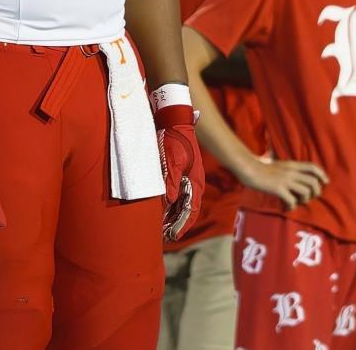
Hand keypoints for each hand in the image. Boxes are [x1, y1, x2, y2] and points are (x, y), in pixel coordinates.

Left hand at [153, 92, 202, 240]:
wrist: (173, 119)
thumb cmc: (175, 140)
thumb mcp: (173, 162)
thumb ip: (171, 183)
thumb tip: (170, 202)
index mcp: (196, 183)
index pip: (190, 211)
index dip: (181, 225)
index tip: (172, 236)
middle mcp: (193, 184)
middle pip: (186, 210)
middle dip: (175, 224)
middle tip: (163, 236)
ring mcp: (186, 179)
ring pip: (180, 204)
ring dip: (172, 216)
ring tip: (161, 228)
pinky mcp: (178, 174)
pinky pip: (175, 195)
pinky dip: (169, 205)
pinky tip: (160, 211)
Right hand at [236, 155, 327, 210]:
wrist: (248, 168)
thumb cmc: (258, 166)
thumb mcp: (275, 162)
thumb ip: (283, 165)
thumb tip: (284, 166)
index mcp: (292, 164)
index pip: (313, 167)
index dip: (322, 175)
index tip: (325, 182)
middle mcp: (291, 172)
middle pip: (313, 182)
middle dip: (315, 192)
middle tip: (309, 197)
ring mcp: (285, 180)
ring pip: (306, 192)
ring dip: (304, 200)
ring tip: (297, 202)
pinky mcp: (278, 189)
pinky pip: (292, 200)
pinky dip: (291, 206)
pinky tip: (287, 207)